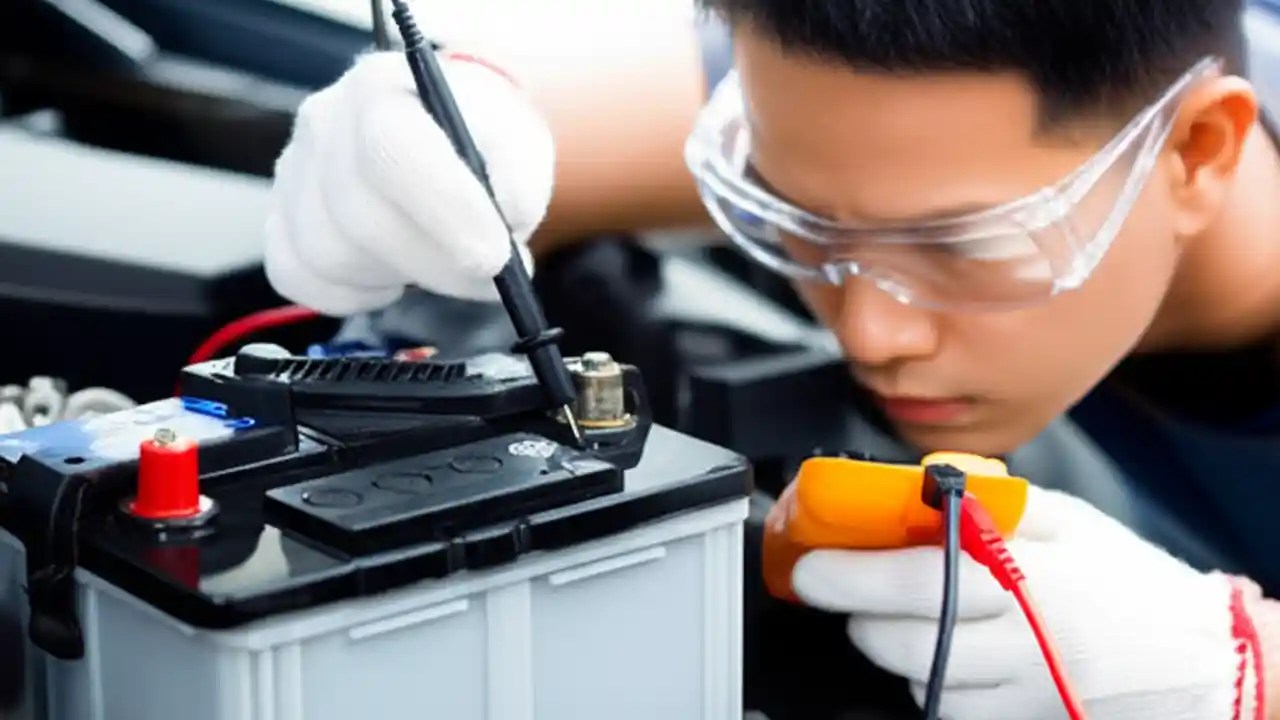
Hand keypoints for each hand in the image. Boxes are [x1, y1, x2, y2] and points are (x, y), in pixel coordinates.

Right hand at [264, 50, 554, 314]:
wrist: (446, 139)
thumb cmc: (477, 139)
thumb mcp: (518, 142)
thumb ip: (520, 177)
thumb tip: (510, 218)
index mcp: (381, 86)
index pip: (392, 148)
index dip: (446, 209)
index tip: (495, 254)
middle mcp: (325, 122)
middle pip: (363, 216)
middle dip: (440, 262)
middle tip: (491, 273)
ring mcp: (293, 175)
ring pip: (332, 256)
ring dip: (403, 275)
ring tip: (441, 259)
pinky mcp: (280, 223)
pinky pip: (300, 277)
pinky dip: (354, 292)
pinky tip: (391, 270)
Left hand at [790, 485, 1265, 719]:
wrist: (1192, 659)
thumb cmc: (1124, 581)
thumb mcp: (1062, 518)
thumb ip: (988, 502)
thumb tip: (915, 485)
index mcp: (1028, 579)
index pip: (918, 581)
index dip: (851, 575)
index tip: (811, 563)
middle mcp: (1020, 644)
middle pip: (902, 641)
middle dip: (856, 613)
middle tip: (841, 586)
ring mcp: (1018, 694)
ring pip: (917, 678)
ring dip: (890, 644)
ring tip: (903, 612)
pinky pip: (945, 709)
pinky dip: (929, 679)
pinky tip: (945, 650)